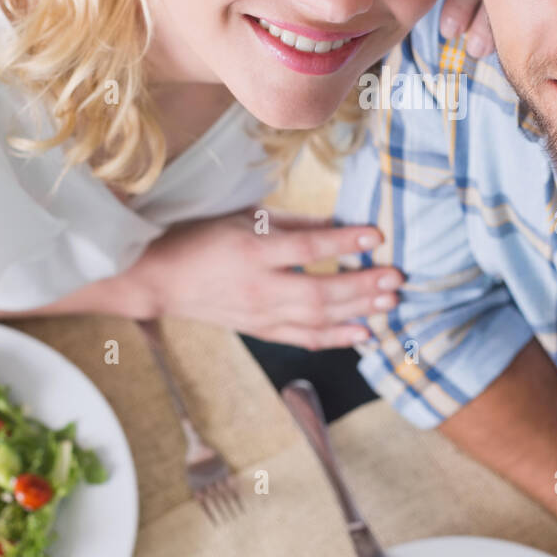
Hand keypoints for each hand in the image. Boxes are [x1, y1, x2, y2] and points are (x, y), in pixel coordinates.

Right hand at [133, 208, 403, 347]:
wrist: (161, 280)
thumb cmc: (203, 238)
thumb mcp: (246, 217)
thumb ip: (295, 222)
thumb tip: (341, 223)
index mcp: (252, 250)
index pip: (306, 248)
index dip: (344, 243)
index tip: (376, 236)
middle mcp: (258, 287)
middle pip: (318, 293)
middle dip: (361, 287)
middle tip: (396, 279)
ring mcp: (259, 315)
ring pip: (316, 320)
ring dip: (357, 312)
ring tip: (389, 304)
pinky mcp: (260, 331)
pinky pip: (304, 339)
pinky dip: (336, 338)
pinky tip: (364, 333)